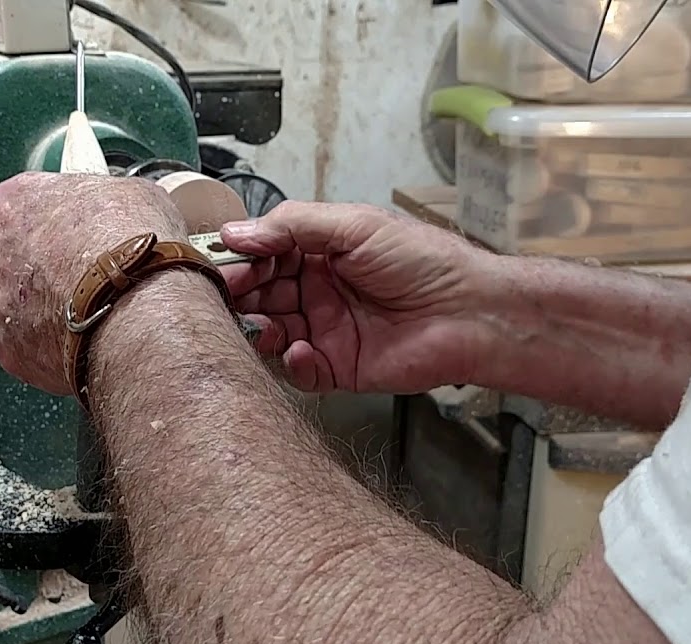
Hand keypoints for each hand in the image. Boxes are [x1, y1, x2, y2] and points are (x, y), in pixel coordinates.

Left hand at [0, 172, 188, 394]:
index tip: (83, 231)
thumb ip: (109, 198)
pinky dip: (48, 343)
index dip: (61, 218)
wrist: (138, 317)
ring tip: (89, 312)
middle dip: (47, 264)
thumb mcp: (137, 196)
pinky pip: (24, 343)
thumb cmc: (133, 254)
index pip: (29, 201)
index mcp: (17, 201)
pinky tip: (81, 339)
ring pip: (16, 302)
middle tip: (88, 274)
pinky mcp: (6, 348)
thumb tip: (123, 209)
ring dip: (45, 304)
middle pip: (14, 254)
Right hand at [220, 201, 488, 393]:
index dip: (243, 258)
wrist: (469, 311)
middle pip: (262, 294)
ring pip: (272, 332)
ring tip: (264, 325)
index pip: (265, 255)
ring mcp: (327, 330)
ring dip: (260, 328)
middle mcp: (319, 291)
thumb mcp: (354, 226)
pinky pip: (299, 370)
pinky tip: (297, 349)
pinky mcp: (339, 368)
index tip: (221, 262)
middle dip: (242, 294)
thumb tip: (235, 232)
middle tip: (230, 295)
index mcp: (321, 253)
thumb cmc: (423, 261)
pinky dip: (290, 362)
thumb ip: (293, 226)